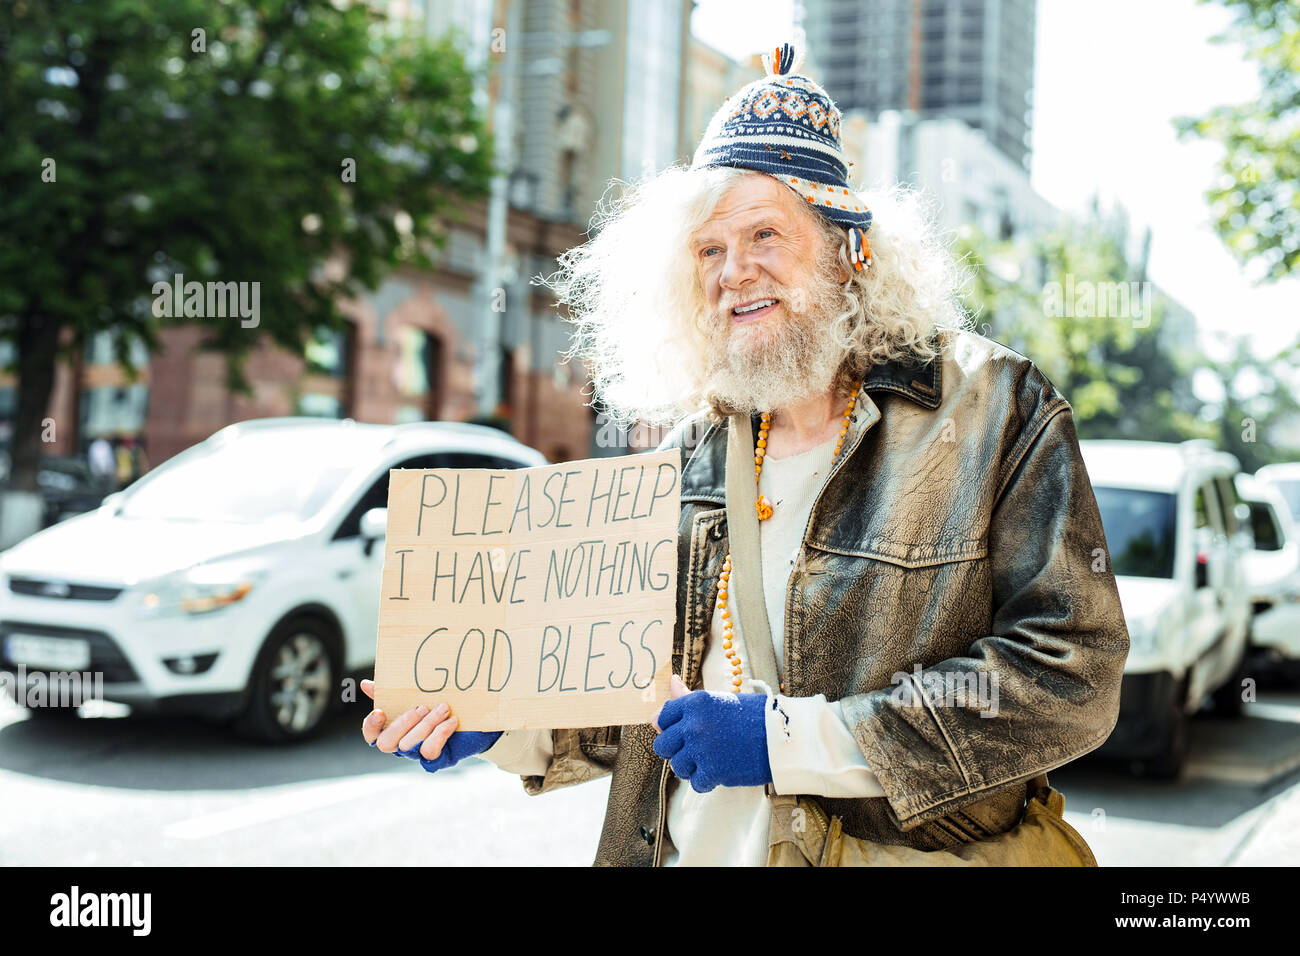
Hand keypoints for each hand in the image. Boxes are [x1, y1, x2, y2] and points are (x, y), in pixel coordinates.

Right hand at [360, 679, 500, 772]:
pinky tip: (451, 721)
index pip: (371, 735)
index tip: (380, 712)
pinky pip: (430, 751)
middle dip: (403, 724)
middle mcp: (400, 746)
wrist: (471, 725)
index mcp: (392, 731)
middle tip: (421, 707)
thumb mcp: (415, 699)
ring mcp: (416, 754)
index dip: (371, 726)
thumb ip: (390, 694)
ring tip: (444, 707)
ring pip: (410, 745)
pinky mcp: (435, 759)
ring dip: (427, 725)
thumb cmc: (436, 709)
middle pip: (387, 743)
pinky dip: (440, 734)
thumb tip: (366, 684)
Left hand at [651, 674, 771, 792]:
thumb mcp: (720, 701)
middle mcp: (694, 724)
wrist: (784, 736)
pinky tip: (720, 773)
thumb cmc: (755, 716)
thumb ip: (687, 703)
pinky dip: (706, 782)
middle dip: (676, 750)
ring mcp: (701, 748)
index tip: (684, 732)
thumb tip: (661, 700)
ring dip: (691, 768)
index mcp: (696, 702)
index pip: (662, 716)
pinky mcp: (713, 771)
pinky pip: (695, 783)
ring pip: (677, 766)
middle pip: (663, 745)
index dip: (671, 727)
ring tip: (710, 761)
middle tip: (696, 750)